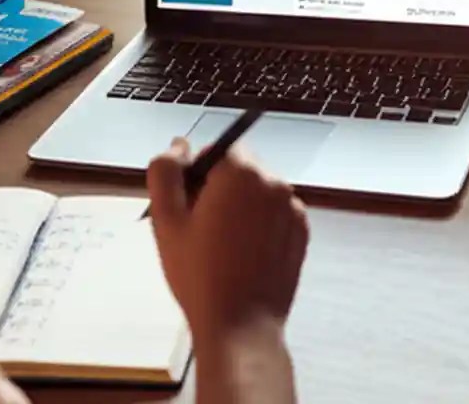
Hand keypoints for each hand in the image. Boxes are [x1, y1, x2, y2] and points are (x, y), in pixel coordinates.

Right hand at [147, 138, 309, 339]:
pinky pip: (275, 213)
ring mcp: (293, 208)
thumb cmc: (199, 274)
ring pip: (258, 191)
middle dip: (220, 187)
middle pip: (241, 168)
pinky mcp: (302, 231)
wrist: (240, 325)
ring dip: (241, 205)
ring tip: (222, 245)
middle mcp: (275, 182)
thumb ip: (166, 172)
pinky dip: (260, 223)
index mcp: (242, 173)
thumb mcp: (167, 220)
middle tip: (201, 227)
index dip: (198, 173)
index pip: (217, 149)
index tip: (189, 205)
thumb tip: (178, 145)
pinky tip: (243, 253)